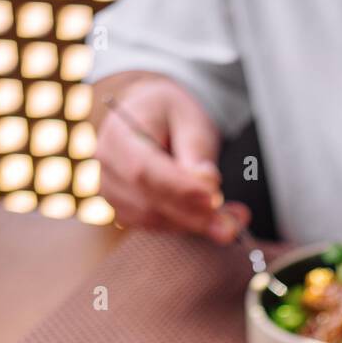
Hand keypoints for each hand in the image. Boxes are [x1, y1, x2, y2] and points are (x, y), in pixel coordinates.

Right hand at [93, 73, 249, 242]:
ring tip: (234, 221)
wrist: (151, 118)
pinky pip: (158, 227)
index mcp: (118, 133)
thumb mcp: (190, 119)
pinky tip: (218, 222)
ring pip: (156, 220)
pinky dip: (189, 227)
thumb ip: (197, 150)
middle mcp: (107, 167)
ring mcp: (113, 193)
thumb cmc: (171, 114)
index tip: (214, 199)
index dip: (180, 189)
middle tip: (234, 221)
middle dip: (195, 215)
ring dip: (197, 225)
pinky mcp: (126, 211)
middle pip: (150, 201)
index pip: (144, 170)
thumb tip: (206, 183)